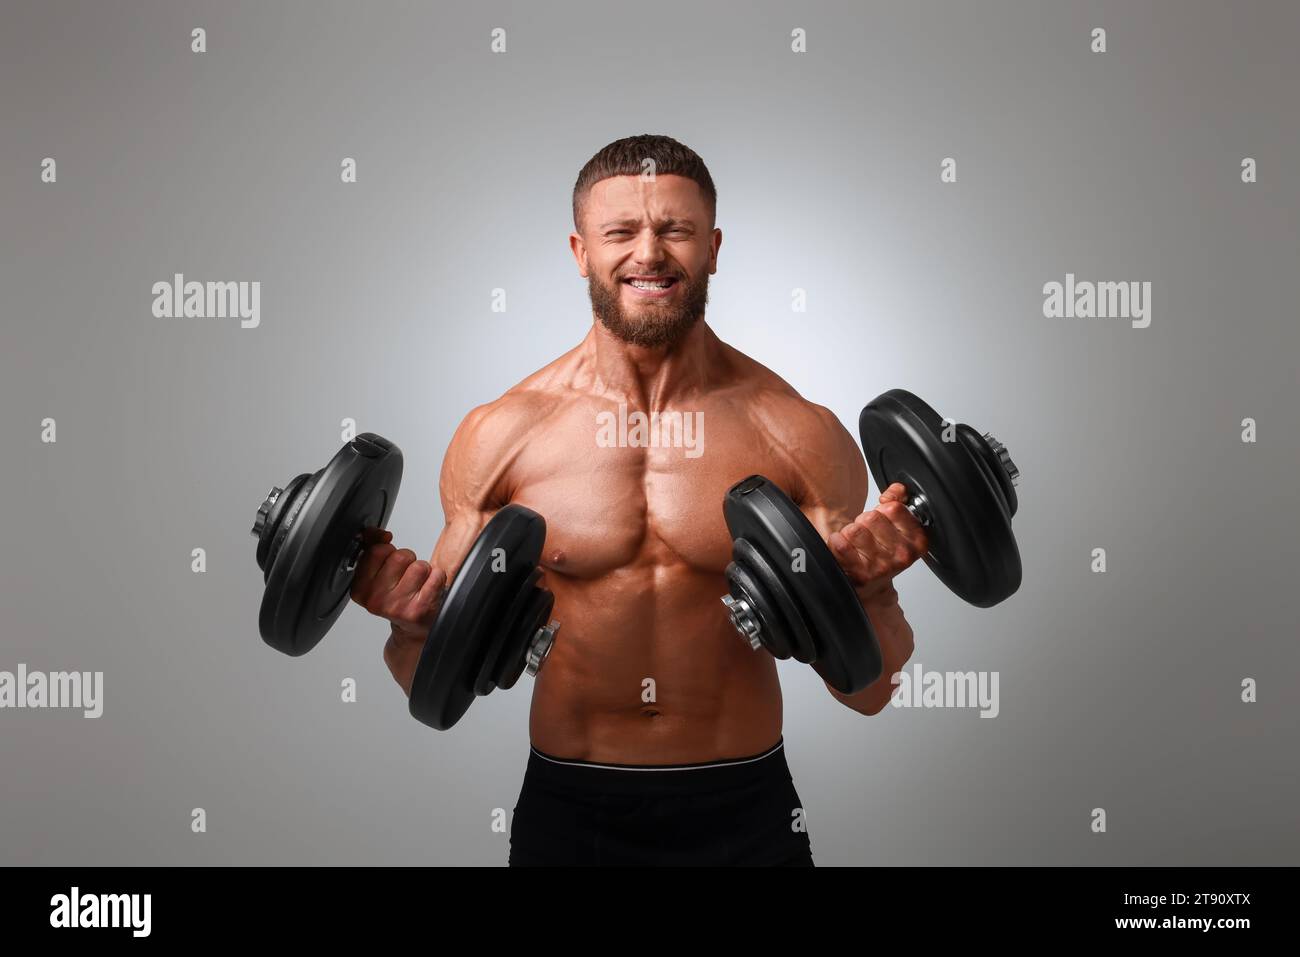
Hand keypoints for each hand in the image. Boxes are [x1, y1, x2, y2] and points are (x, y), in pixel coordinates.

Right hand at [348, 527, 446, 693]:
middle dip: (407, 561)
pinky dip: (437, 579)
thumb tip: (378, 533)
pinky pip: (436, 575)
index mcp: (360, 591)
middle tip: (406, 578)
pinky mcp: (420, 609)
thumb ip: (372, 546)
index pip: (376, 551)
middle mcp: (376, 601)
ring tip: (418, 585)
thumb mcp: (377, 575)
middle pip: (400, 556)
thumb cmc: (396, 599)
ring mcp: (398, 606)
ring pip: (419, 565)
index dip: (388, 553)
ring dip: (423, 570)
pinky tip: (429, 591)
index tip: (389, 566)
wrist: (413, 631)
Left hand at [828, 483, 928, 604]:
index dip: (882, 509)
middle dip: (865, 521)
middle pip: (871, 517)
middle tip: (867, 534)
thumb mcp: (897, 527)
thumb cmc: (883, 553)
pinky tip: (844, 547)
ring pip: (854, 529)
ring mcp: (882, 566)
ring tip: (856, 542)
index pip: (894, 508)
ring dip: (850, 532)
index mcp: (916, 541)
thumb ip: (898, 501)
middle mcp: (902, 555)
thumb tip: (896, 490)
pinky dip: (836, 541)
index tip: (882, 518)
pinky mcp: (860, 575)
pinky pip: (840, 544)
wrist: (872, 586)